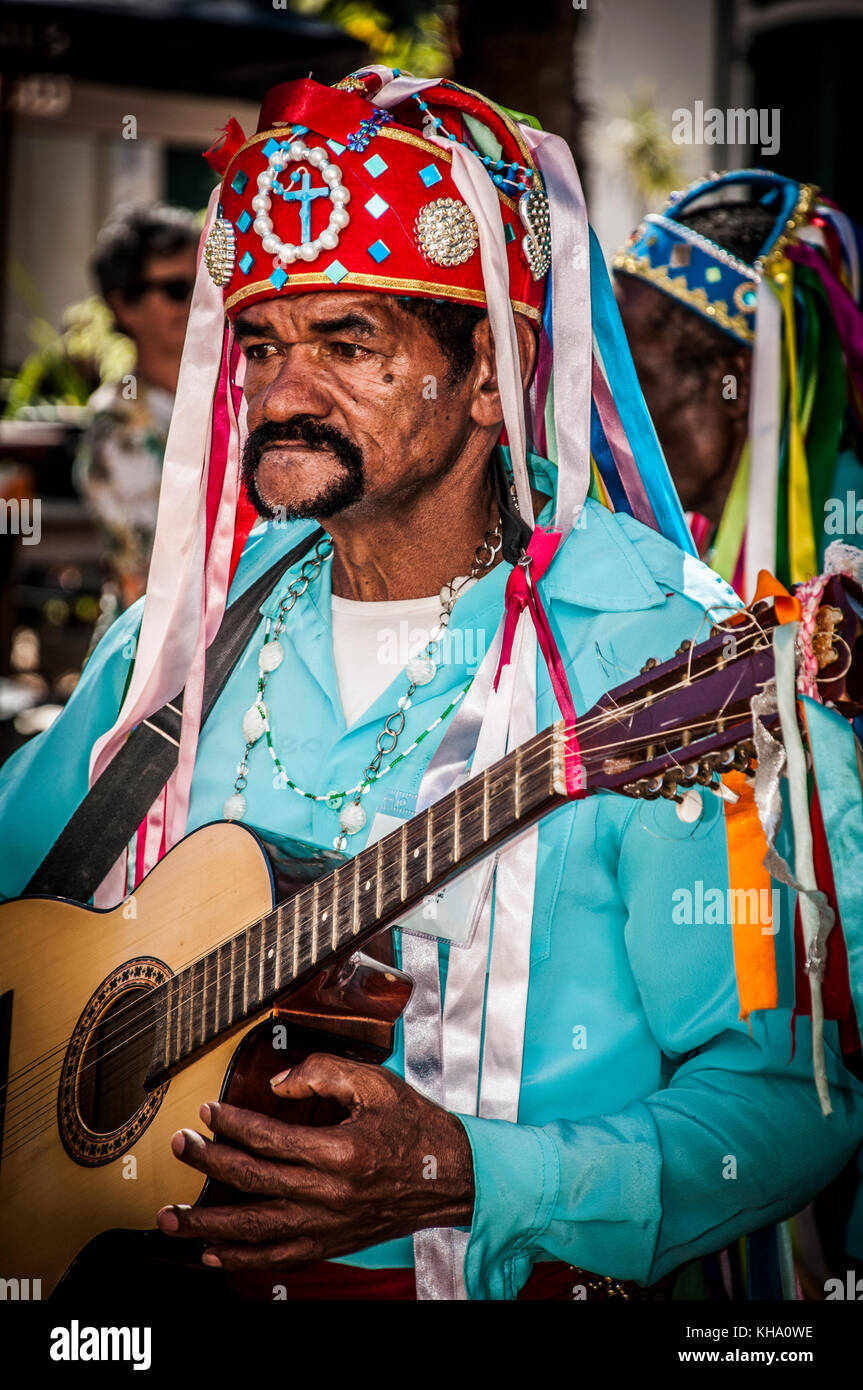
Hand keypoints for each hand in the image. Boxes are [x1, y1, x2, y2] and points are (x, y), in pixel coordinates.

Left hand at [156, 1053, 474, 1269]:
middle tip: (178, 1146)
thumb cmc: (417, 1128)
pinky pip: (278, 1260)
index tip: (208, 1111)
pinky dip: (241, 1260)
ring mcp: (327, 1224)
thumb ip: (323, 1073)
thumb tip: (276, 1084)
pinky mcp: (330, 1243)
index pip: (268, 1138)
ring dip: (207, 1224)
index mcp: (340, 1151)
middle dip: (207, 1163)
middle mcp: (329, 1193)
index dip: (231, 1124)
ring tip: (171, 1217)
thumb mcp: (375, 1084)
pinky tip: (211, 1254)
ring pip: (254, 1230)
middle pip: (252, 1182)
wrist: (452, 1176)